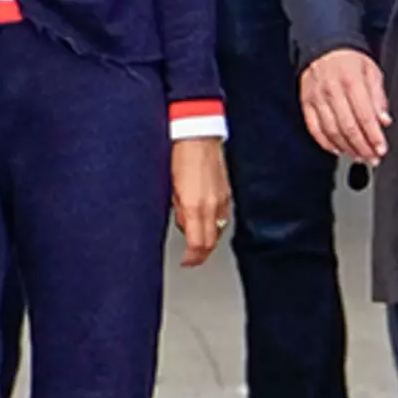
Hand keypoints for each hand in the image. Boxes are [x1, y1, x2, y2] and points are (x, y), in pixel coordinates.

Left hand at [171, 137, 229, 267]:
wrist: (197, 136)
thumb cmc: (179, 156)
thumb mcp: (170, 188)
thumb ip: (179, 211)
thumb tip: (184, 226)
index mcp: (195, 206)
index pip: (198, 244)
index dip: (192, 258)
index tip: (186, 262)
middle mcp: (211, 205)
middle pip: (210, 242)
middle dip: (200, 254)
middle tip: (191, 258)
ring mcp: (222, 199)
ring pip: (218, 230)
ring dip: (208, 240)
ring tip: (196, 240)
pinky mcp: (227, 192)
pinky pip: (223, 216)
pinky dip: (215, 225)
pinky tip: (206, 222)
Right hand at [300, 48, 389, 162]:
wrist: (324, 47)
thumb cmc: (349, 60)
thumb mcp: (372, 71)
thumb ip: (378, 97)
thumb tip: (384, 120)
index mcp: (352, 81)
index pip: (365, 116)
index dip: (374, 137)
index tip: (381, 149)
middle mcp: (333, 91)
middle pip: (349, 128)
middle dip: (363, 147)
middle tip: (372, 158)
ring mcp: (317, 98)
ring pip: (332, 131)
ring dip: (347, 148)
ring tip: (359, 156)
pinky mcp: (306, 103)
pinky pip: (315, 129)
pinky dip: (327, 143)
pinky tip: (338, 149)